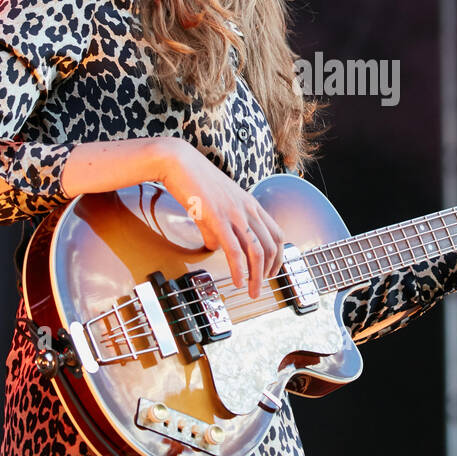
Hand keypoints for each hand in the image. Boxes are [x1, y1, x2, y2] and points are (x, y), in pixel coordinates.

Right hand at [151, 139, 285, 298]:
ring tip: (252, 292)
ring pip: (256, 251)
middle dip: (270, 271)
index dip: (278, 256)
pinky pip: (234, 250)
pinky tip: (237, 281)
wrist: (178, 163)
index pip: (277, 234)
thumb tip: (214, 247)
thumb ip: (217, 228)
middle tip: (261, 288)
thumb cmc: (195, 182)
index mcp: (251, 204)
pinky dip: (239, 269)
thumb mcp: (213, 206)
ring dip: (257, 276)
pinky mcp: (218, 218)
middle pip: (271, 246)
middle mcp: (248, 209)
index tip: (271, 271)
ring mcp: (234, 213)